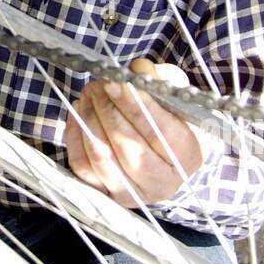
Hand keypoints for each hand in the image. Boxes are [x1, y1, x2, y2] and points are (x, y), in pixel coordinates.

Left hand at [64, 57, 204, 207]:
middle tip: (97, 85)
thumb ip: (157, 79)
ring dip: (89, 120)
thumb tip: (136, 70)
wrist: (160, 151)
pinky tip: (78, 113)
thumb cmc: (169, 117)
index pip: (160, 132)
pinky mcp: (105, 194)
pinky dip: (75, 136)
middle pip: (129, 148)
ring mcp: (133, 194)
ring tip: (88, 95)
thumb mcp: (171, 93)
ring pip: (102, 158)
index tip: (115, 84)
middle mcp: (163, 183)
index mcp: (188, 156)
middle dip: (108, 111)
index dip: (134, 107)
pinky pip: (82, 166)